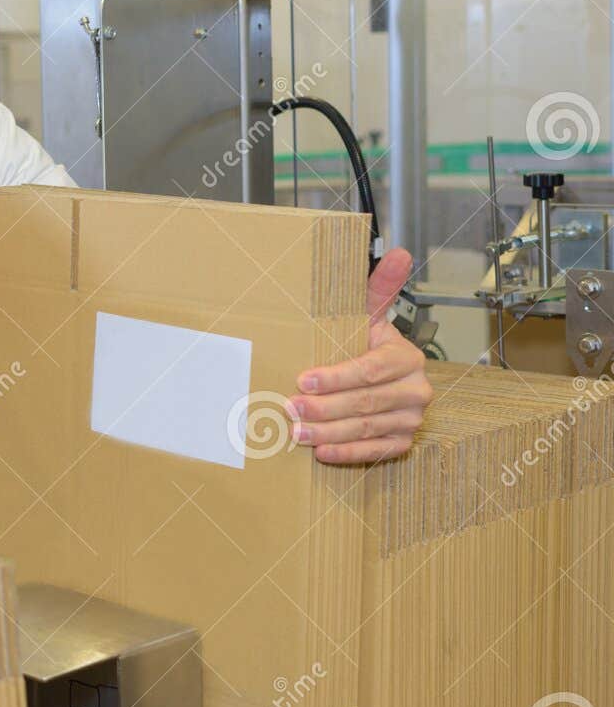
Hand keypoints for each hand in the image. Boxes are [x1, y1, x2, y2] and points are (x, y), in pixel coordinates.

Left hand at [290, 247, 433, 463]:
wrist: (376, 375)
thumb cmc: (362, 342)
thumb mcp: (364, 315)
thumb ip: (378, 287)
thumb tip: (399, 252)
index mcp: (407, 358)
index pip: (371, 370)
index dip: (337, 377)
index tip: (304, 379)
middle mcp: (416, 390)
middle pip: (366, 402)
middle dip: (325, 407)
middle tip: (290, 409)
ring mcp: (411, 418)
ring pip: (366, 428)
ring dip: (329, 432)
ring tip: (297, 432)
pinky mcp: (402, 442)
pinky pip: (375, 452)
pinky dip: (347, 453)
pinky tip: (321, 452)